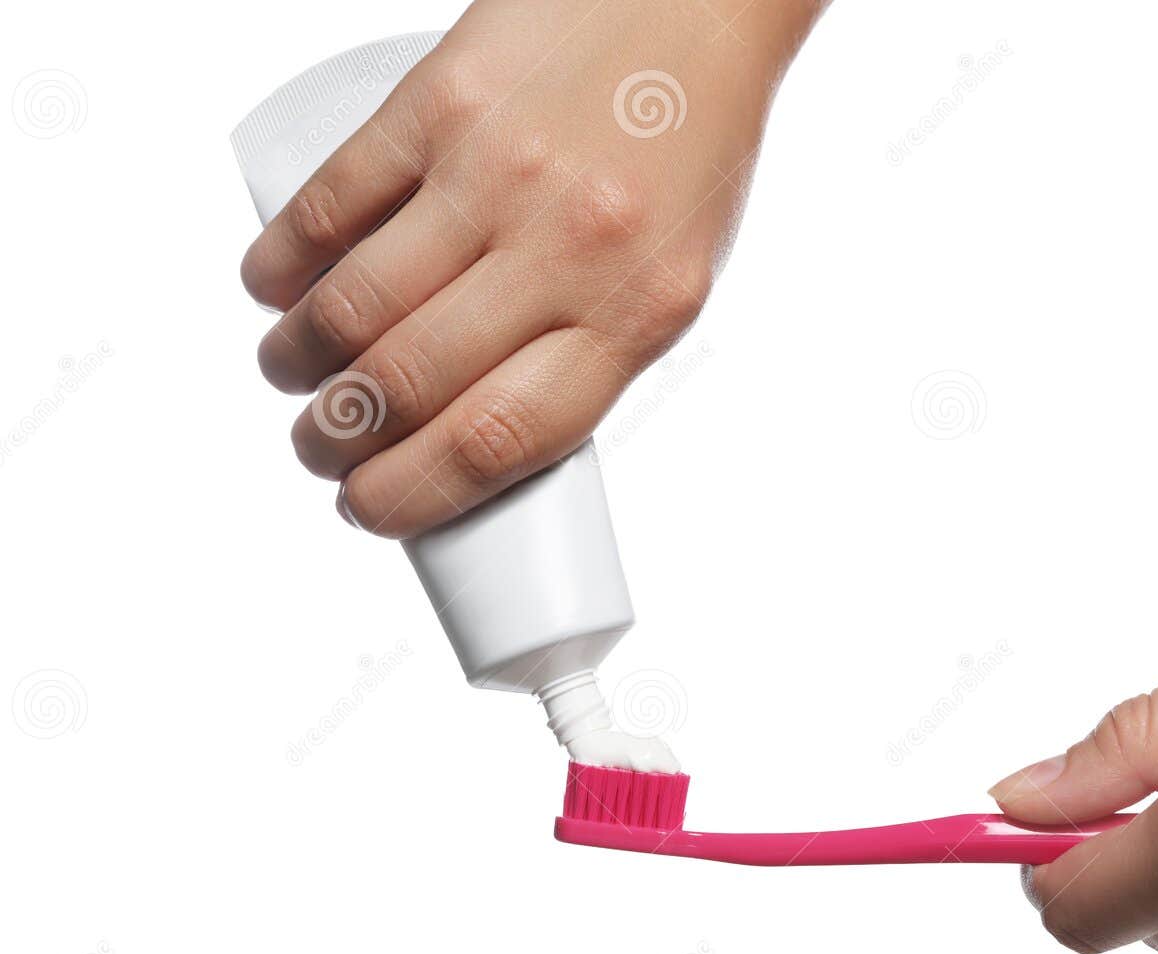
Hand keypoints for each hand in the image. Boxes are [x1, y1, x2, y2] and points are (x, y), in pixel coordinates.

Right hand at [241, 0, 821, 535]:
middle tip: (319, 448)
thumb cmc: (684, 154)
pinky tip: (271, 287)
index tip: (369, 510)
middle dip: (338, 442)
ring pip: (354, 304)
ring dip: (298, 361)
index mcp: (639, 316)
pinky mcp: (439, 101)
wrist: (697, 5)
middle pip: (410, 384)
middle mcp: (567, 251)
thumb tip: (479, 434)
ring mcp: (497, 172)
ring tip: (292, 374)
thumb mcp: (670, 280)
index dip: (413, 495)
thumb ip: (587, 355)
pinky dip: (280, 261)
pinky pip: (333, 202)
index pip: (502, 441)